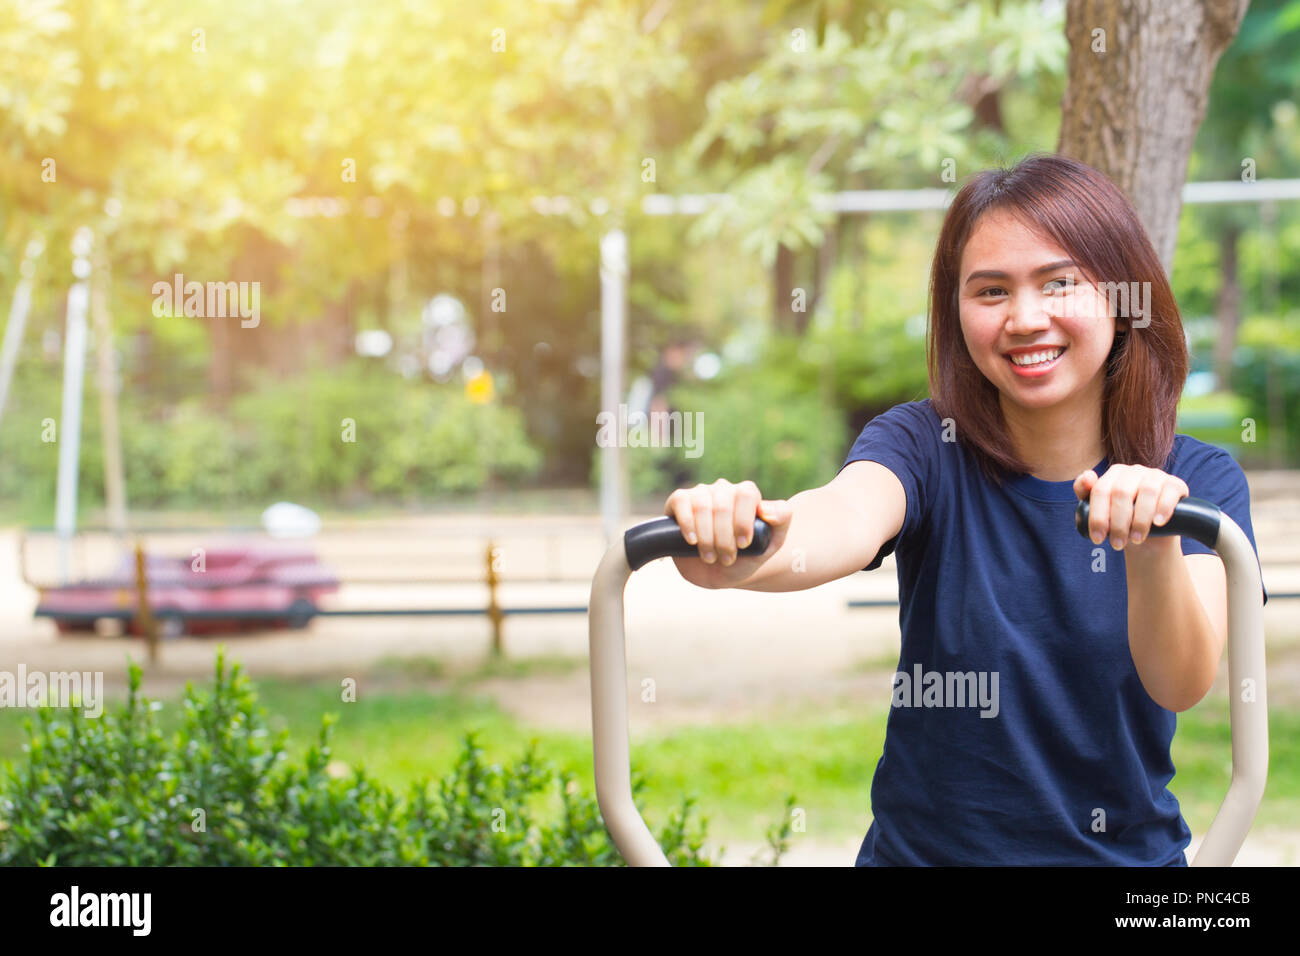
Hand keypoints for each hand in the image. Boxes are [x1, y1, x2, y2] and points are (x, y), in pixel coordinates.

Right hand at [664, 479, 791, 587]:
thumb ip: (782, 520)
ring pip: (702, 505)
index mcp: (746, 494)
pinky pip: (681, 501)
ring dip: (707, 537)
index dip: (744, 520)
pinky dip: (687, 523)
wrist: (719, 573)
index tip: (743, 545)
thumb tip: (765, 509)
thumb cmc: (747, 556)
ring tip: (711, 557)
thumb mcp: (771, 542)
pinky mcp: (679, 501)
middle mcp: (723, 489)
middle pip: (723, 504)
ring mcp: (700, 493)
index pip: (746, 494)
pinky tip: (692, 540)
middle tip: (727, 559)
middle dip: (725, 538)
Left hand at [1074, 464, 1188, 550]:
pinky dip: (1163, 508)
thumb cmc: (1121, 519)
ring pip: (1147, 492)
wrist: (1152, 532)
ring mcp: (1156, 476)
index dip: (1098, 516)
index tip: (1098, 538)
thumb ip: (1084, 491)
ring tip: (1136, 539)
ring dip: (1140, 520)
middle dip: (1118, 523)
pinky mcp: (1175, 485)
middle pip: (1122, 493)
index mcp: (1114, 473)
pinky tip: (1158, 523)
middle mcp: (1134, 471)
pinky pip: (1170, 492)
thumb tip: (1088, 477)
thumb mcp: (1099, 508)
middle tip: (1117, 544)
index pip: (1101, 490)